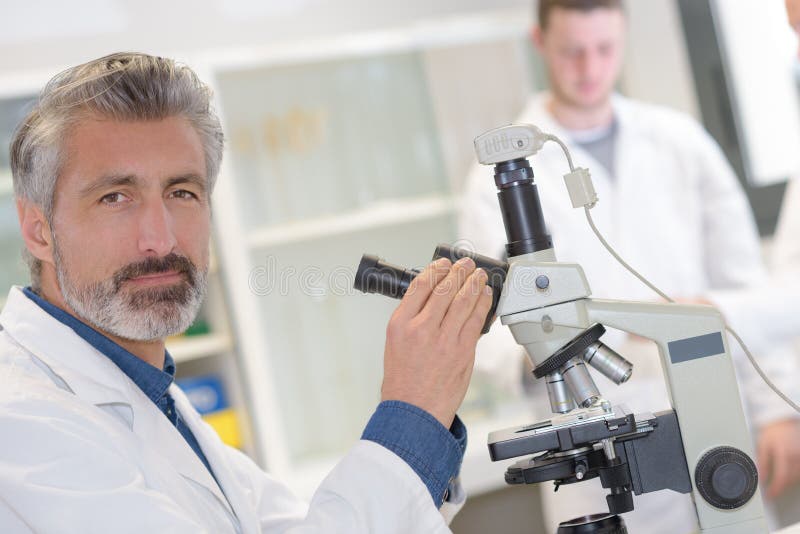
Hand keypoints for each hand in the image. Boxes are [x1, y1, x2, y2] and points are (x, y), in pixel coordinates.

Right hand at [381, 256, 492, 427]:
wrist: (414, 412)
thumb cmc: (404, 382)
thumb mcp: (396, 344)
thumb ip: (413, 321)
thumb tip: (435, 300)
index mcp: (400, 324)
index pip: (420, 285)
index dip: (435, 269)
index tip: (443, 263)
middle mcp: (421, 328)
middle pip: (445, 289)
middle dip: (459, 271)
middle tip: (466, 263)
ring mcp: (444, 340)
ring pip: (464, 300)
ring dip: (474, 283)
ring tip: (479, 274)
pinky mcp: (463, 351)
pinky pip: (477, 320)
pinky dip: (484, 304)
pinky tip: (486, 296)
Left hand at [757, 418, 799, 498]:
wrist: (783, 420)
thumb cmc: (772, 430)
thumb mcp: (762, 445)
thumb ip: (762, 463)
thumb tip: (761, 477)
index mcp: (785, 454)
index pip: (781, 478)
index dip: (776, 489)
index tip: (770, 495)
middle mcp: (797, 457)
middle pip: (791, 479)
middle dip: (781, 486)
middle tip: (772, 489)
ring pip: (797, 476)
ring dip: (788, 481)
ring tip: (778, 480)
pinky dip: (794, 474)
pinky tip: (787, 472)